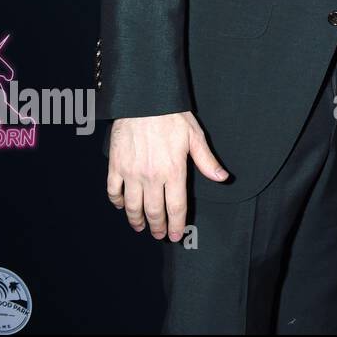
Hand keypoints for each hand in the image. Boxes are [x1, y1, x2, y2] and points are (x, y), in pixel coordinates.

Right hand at [106, 111, 227, 240]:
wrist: (144, 101)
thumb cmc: (172, 116)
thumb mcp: (195, 137)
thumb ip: (207, 161)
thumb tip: (222, 178)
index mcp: (173, 171)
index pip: (176, 207)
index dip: (176, 225)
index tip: (175, 235)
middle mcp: (152, 176)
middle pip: (154, 211)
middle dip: (158, 226)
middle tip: (159, 235)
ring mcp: (131, 173)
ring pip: (132, 206)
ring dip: (136, 219)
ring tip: (140, 227)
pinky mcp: (116, 166)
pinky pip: (113, 191)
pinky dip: (117, 202)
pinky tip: (122, 206)